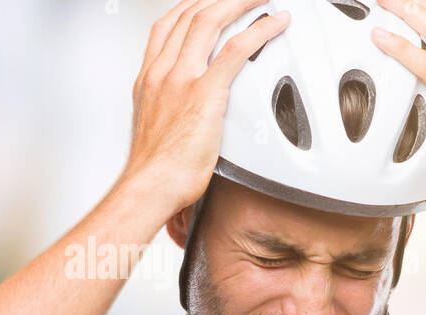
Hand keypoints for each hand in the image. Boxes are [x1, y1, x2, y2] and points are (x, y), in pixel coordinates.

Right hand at [122, 0, 289, 217]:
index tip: (209, 2)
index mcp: (149, 78)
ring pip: (210, 21)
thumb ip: (169, 114)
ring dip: (240, 3)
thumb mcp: (156, 131)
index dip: (190, 7)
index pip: (167, 25)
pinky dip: (259, 30)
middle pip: (189, 14)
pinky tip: (276, 22)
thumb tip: (182, 118)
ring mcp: (181, 79)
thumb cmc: (156, 171)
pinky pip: (235, 50)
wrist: (150, 186)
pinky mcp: (204, 93)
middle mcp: (162, 71)